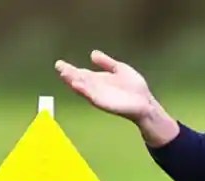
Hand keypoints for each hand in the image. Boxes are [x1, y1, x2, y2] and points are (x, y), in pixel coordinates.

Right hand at [54, 51, 178, 144]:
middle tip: (59, 67)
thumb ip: (106, 63)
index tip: (60, 64)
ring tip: (64, 74)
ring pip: (83, 88)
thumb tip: (92, 53)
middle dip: (69, 74)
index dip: (70, 69)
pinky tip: (77, 85)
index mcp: (98, 80)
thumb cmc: (133, 88)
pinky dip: (84, 91)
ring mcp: (99, 96)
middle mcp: (96, 88)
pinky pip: (92, 97)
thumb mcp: (119, 69)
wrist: (145, 102)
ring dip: (74, 82)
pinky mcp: (105, 103)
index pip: (81, 74)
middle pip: (79, 80)